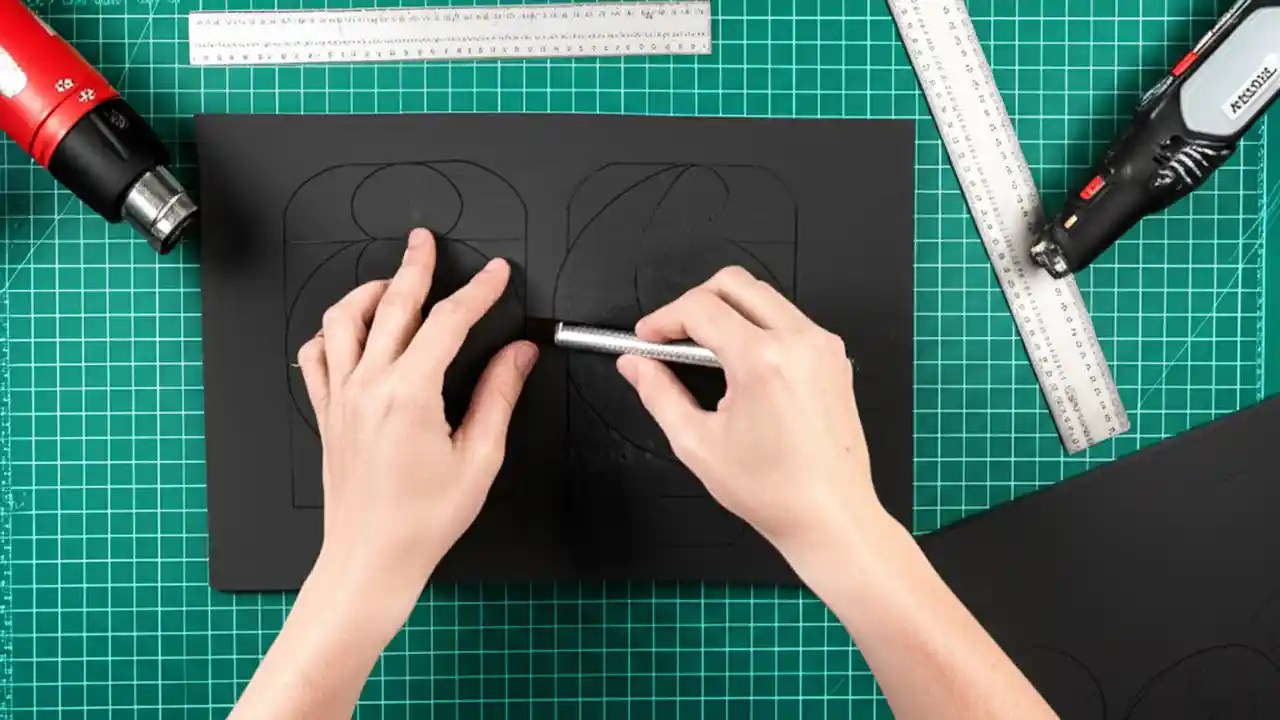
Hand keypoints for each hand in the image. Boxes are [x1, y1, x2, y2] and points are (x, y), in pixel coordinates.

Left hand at [295, 228, 538, 617]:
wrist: (371, 559)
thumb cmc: (422, 520)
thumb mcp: (479, 458)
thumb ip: (499, 396)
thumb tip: (518, 355)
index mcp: (410, 394)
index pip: (448, 321)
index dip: (477, 291)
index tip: (495, 275)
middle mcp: (368, 386)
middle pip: (392, 304)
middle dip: (415, 266)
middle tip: (427, 242)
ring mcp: (341, 397)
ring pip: (343, 320)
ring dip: (369, 292)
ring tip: (391, 283)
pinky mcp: (326, 413)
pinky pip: (315, 356)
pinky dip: (330, 333)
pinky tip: (348, 332)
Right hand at [616, 267, 887, 565]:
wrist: (831, 516)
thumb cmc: (774, 491)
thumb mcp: (697, 444)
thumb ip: (658, 394)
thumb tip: (635, 365)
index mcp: (763, 360)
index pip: (700, 308)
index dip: (663, 318)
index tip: (648, 338)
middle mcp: (799, 342)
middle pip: (734, 283)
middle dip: (694, 302)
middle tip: (672, 336)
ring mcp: (822, 346)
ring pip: (763, 296)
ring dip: (727, 313)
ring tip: (705, 355)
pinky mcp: (834, 357)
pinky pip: (788, 320)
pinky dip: (757, 328)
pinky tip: (740, 367)